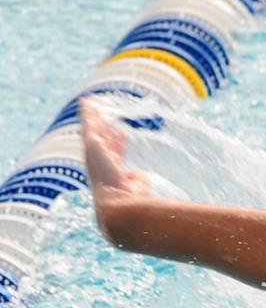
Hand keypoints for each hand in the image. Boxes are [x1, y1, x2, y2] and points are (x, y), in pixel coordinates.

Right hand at [80, 98, 153, 238]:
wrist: (117, 205)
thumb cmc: (130, 202)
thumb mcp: (137, 189)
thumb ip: (137, 181)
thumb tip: (137, 175)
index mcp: (113, 172)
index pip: (117, 154)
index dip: (119, 144)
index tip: (123, 133)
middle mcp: (101, 162)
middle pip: (103, 140)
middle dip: (103, 128)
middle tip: (104, 115)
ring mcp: (94, 154)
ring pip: (93, 130)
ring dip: (93, 117)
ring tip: (92, 104)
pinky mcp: (91, 145)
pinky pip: (89, 124)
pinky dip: (87, 113)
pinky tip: (86, 101)